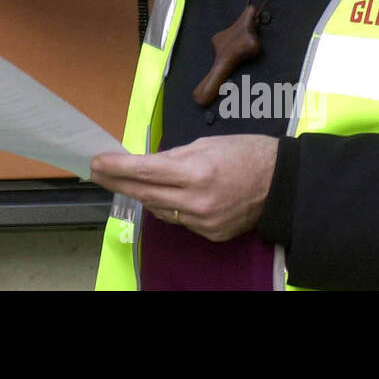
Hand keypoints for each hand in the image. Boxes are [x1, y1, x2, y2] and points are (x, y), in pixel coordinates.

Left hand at [90, 135, 278, 241]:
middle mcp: (197, 200)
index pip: (144, 171)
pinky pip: (179, 219)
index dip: (116, 167)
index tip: (96, 162)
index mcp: (196, 171)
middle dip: (117, 182)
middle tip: (98, 172)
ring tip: (126, 180)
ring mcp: (203, 221)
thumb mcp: (206, 144)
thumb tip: (148, 165)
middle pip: (144, 194)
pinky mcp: (210, 234)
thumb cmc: (246, 153)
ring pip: (159, 209)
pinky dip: (169, 206)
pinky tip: (167, 195)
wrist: (281, 184)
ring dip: (142, 194)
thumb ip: (174, 157)